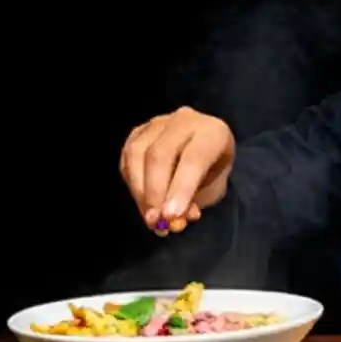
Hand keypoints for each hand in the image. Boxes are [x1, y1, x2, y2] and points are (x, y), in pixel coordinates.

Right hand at [120, 106, 235, 232]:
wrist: (206, 150)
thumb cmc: (212, 171)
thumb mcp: (213, 188)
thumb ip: (194, 201)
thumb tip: (172, 219)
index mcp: (212, 131)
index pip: (194, 158)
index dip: (181, 189)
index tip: (171, 216)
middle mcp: (183, 120)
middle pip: (160, 154)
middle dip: (155, 192)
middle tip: (156, 221)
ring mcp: (158, 123)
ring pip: (137, 153)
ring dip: (140, 191)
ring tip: (150, 218)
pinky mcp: (138, 132)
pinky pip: (127, 158)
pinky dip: (133, 185)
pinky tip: (143, 203)